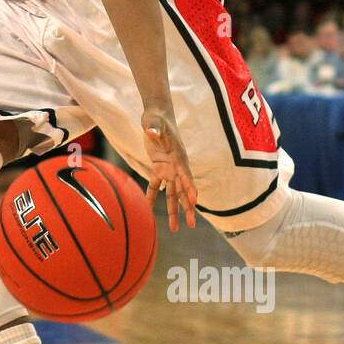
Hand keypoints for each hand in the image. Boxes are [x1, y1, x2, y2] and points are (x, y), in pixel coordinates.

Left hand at [141, 108, 198, 231]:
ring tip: (176, 228)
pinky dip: (152, 197)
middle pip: (183, 191)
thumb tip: (152, 132)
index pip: (187, 176)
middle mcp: (177, 166)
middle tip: (191, 225)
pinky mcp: (159, 168)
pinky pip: (156, 186)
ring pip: (172, 193)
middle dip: (188, 208)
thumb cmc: (157, 118)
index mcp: (179, 157)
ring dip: (174, 210)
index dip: (190, 189)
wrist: (156, 115)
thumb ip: (154, 128)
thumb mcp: (154, 123)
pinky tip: (148, 209)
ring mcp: (169, 168)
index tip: (194, 202)